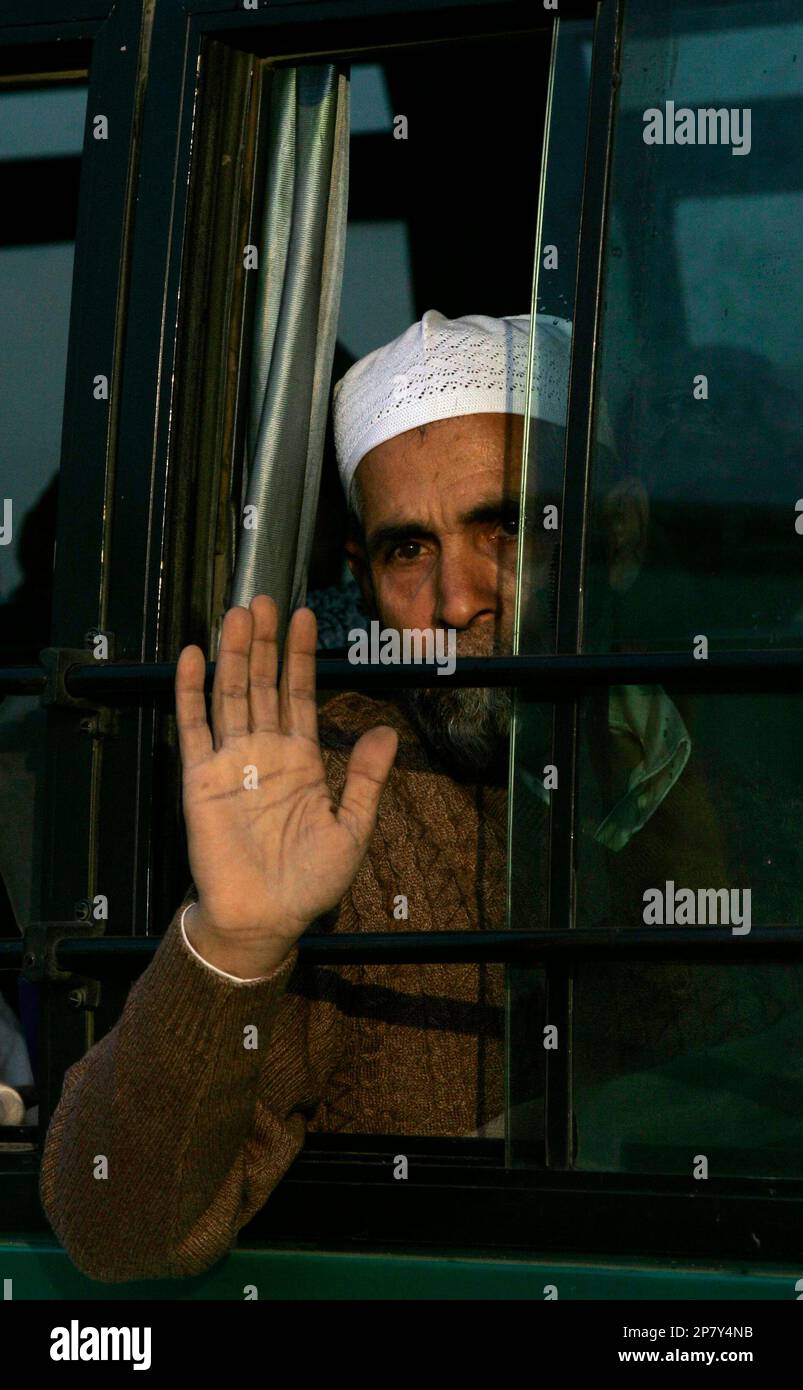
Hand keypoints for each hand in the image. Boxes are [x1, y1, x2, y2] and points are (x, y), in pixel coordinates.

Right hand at [175, 596, 397, 973]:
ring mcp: (230, 762)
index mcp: (300, 760)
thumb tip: (388, 732)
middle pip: (263, 684)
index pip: (300, 695)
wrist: (265, 920)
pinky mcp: (200, 779)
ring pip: (231, 695)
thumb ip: (365, 780)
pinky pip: (193, 728)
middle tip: (265, 599)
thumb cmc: (309, 882)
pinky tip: (191, 656)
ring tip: (237, 614)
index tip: (304, 618)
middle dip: (266, 643)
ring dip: (234, 655)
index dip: (301, 657)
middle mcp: (264, 752)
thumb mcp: (352, 829)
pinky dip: (190, 692)